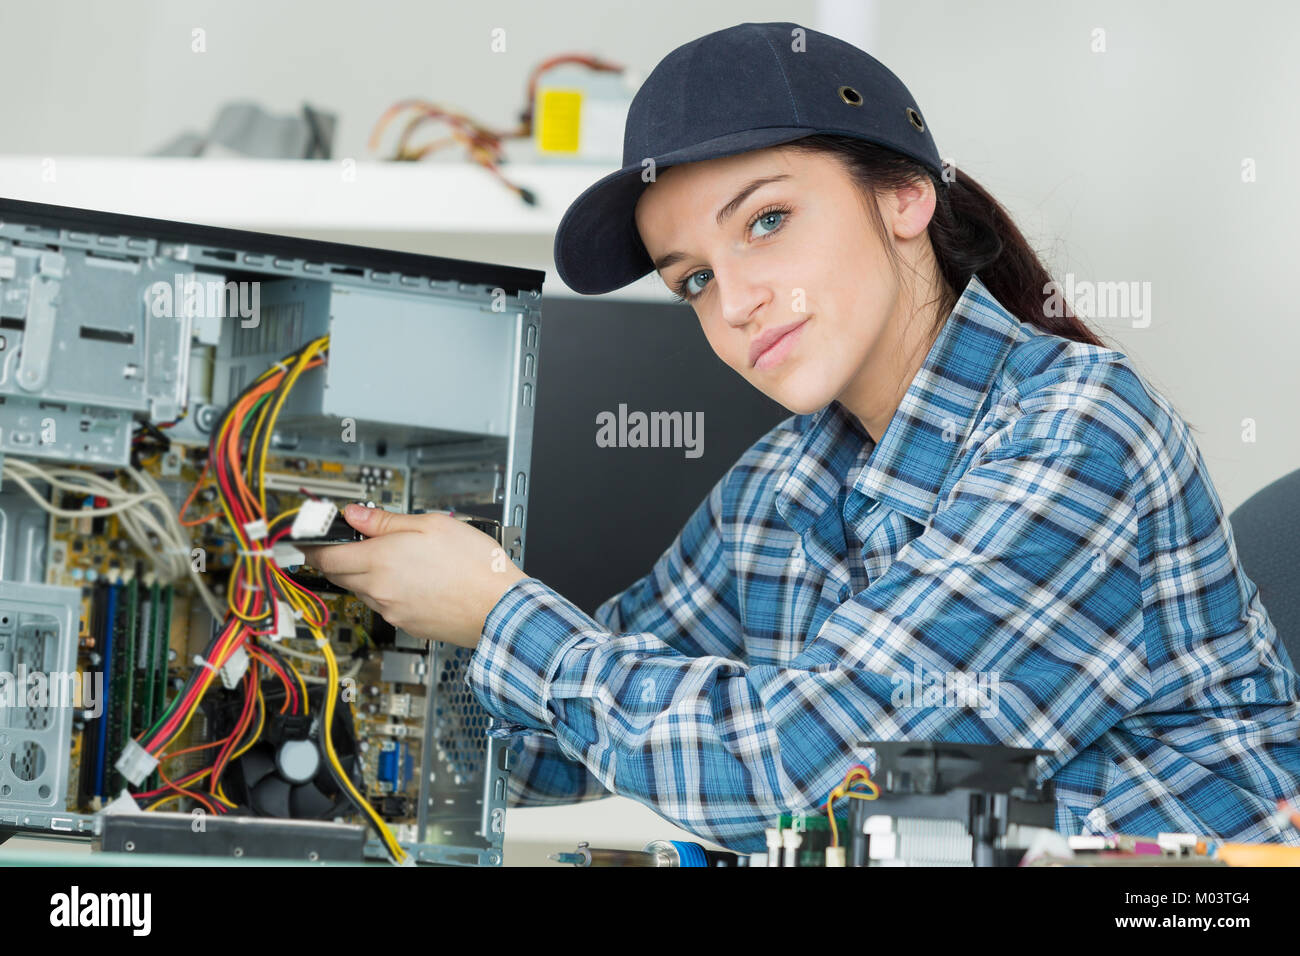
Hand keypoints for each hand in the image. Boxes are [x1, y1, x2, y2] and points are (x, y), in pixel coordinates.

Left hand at [297, 504, 527, 648]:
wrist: (500, 608)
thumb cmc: (474, 565)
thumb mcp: (431, 524)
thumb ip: (386, 521)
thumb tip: (355, 515)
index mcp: (380, 561)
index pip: (326, 556)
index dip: (311, 546)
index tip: (305, 539)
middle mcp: (379, 590)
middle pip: (339, 575)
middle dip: (337, 558)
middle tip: (349, 543)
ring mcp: (392, 611)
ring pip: (363, 591)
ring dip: (365, 575)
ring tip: (395, 559)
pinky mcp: (407, 625)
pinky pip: (385, 605)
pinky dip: (388, 592)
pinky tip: (414, 581)